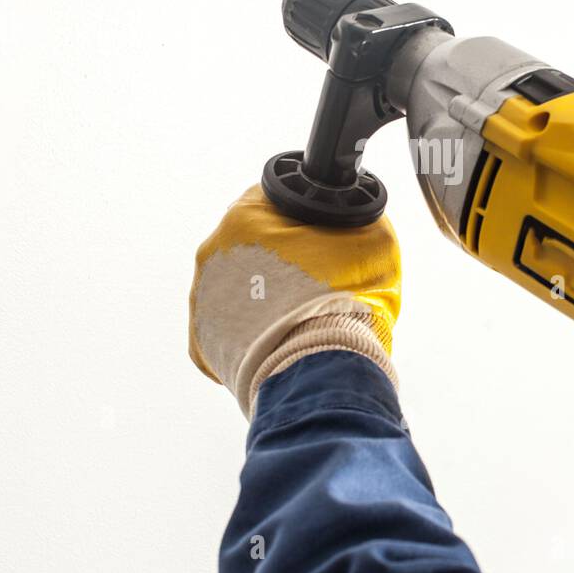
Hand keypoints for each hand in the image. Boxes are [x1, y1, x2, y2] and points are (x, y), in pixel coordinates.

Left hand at [188, 185, 399, 415]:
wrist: (317, 370)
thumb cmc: (342, 302)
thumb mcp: (371, 241)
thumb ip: (355, 219)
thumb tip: (354, 219)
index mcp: (244, 216)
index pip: (274, 202)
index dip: (304, 220)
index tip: (321, 240)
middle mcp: (213, 252)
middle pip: (253, 247)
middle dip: (280, 262)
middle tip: (314, 284)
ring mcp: (202, 298)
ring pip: (238, 289)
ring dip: (263, 299)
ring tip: (297, 318)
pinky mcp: (202, 342)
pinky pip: (228, 330)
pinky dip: (251, 335)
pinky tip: (279, 341)